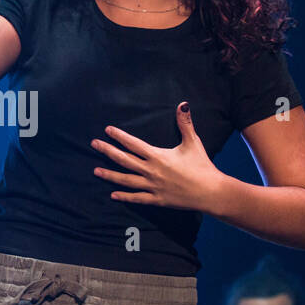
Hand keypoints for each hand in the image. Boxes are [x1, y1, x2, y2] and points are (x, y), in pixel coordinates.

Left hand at [91, 102, 228, 212]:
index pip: (133, 144)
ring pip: (126, 180)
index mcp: (158, 156)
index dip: (119, 136)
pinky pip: (137, 198)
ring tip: (95, 171)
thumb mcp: (193, 142)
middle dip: (107, 151)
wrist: (211, 192)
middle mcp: (152, 171)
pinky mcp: (157, 199)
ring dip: (110, 175)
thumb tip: (183, 104)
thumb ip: (185, 123)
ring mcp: (153, 186)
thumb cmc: (202, 166)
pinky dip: (124, 196)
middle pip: (124, 160)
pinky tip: (112, 195)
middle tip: (93, 144)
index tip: (107, 130)